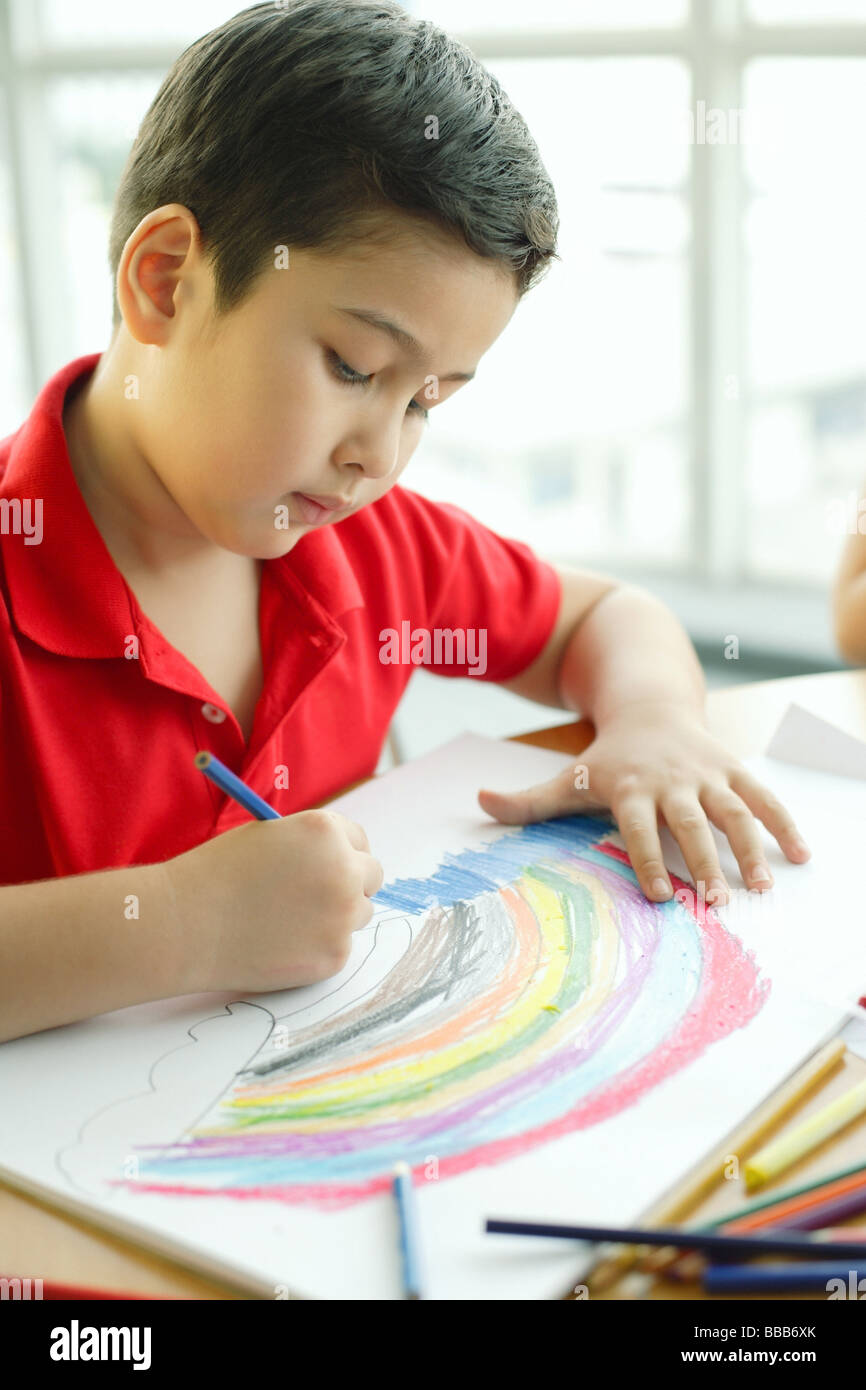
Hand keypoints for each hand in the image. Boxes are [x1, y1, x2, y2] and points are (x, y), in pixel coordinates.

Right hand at [167, 809, 383, 991]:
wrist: (186, 925)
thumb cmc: (217, 875)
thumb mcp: (267, 837)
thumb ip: (309, 845)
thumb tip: (341, 857)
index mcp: (325, 832)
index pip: (359, 840)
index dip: (341, 853)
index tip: (328, 865)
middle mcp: (343, 870)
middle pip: (371, 877)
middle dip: (350, 883)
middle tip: (317, 897)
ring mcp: (343, 916)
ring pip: (357, 914)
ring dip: (335, 917)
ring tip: (286, 921)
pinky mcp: (334, 956)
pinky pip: (338, 948)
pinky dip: (316, 948)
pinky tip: (279, 944)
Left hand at [477, 702, 810, 904]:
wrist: (651, 706)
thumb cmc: (609, 758)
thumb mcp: (569, 775)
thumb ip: (528, 801)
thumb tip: (478, 801)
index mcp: (631, 788)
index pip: (639, 828)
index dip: (648, 860)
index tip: (661, 896)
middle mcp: (672, 781)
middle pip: (691, 824)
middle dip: (705, 862)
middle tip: (718, 903)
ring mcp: (707, 774)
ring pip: (733, 811)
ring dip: (751, 849)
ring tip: (763, 887)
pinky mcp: (734, 770)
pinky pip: (763, 797)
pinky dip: (784, 824)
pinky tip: (801, 855)